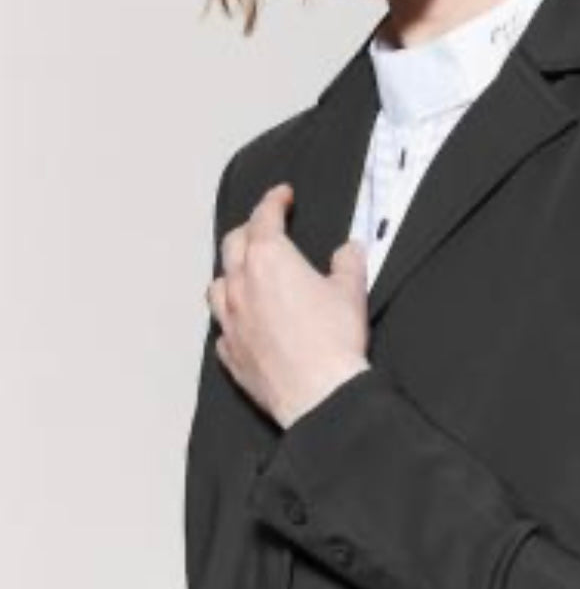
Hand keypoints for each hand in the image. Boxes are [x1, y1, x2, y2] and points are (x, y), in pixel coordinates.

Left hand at [206, 183, 370, 428]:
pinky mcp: (231, 353)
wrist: (319, 393)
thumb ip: (348, 263)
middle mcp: (241, 285)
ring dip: (231, 273)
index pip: (264, 218)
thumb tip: (349, 250)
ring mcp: (230, 321)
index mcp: (269, 260)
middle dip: (249, 230)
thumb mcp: (351, 292)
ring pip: (218, 285)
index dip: (273, 201)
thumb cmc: (333, 340)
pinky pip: (224, 327)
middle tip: (264, 227)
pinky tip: (244, 322)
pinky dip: (232, 318)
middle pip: (233, 245)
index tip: (282, 195)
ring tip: (244, 273)